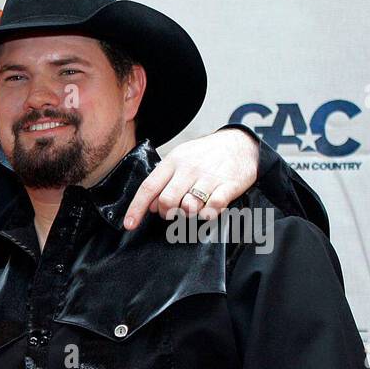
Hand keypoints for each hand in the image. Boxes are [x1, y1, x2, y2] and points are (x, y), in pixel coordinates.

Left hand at [123, 128, 259, 226]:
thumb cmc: (205, 155)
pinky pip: (212, 208)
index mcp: (173, 162)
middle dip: (167, 213)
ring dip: (189, 213)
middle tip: (175, 210)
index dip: (136, 208)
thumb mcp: (180, 160)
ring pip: (189, 207)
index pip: (149, 187)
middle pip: (167, 201)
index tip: (129, 224)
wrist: (240, 144)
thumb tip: (151, 207)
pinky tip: (209, 207)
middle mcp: (189, 169)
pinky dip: (208, 213)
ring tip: (194, 205)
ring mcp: (209, 177)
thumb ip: (163, 181)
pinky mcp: (228, 185)